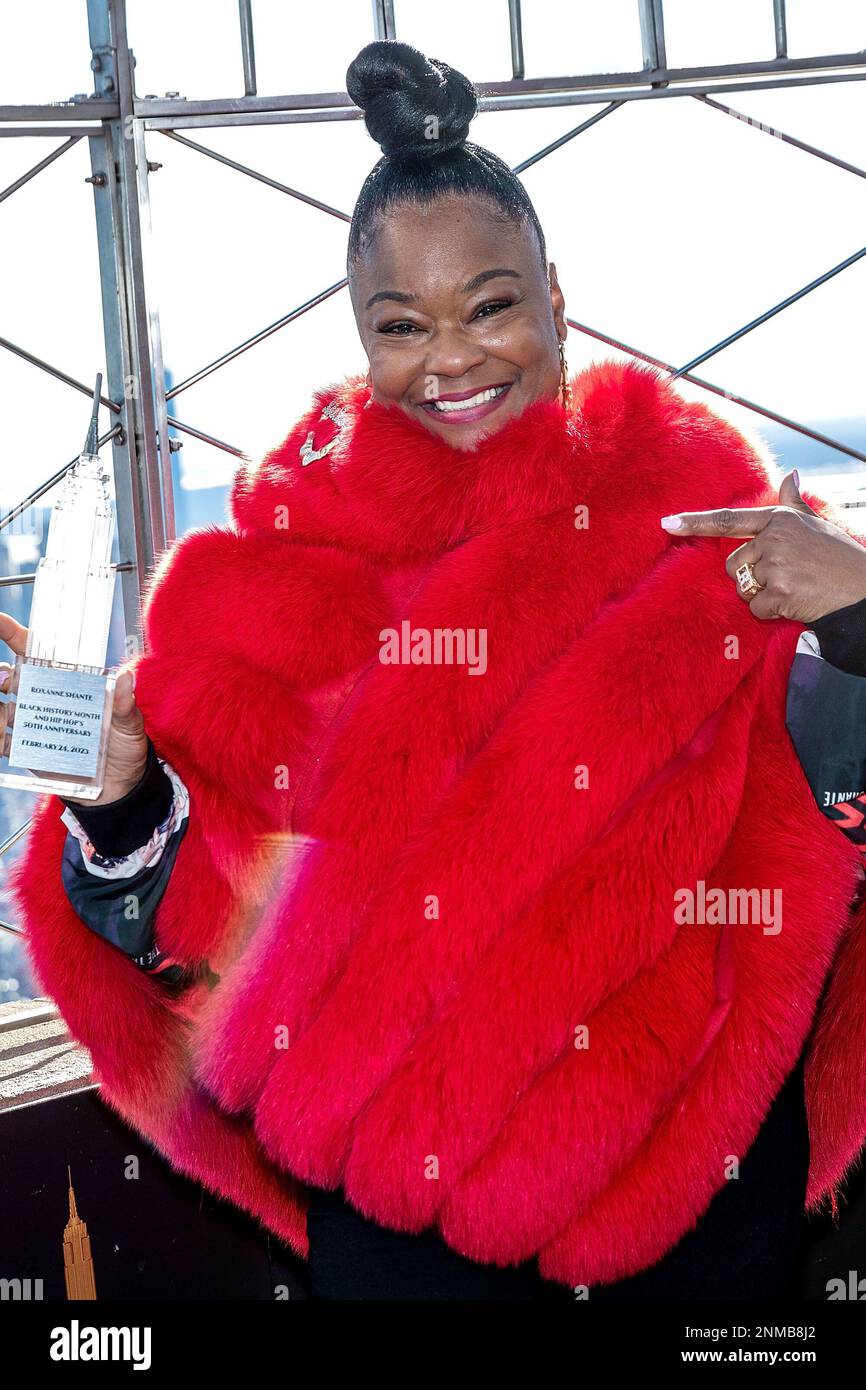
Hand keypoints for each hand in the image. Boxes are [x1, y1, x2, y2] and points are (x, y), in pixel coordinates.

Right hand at [0, 612, 148, 804]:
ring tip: (4, 712)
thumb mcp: (130, 725)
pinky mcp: (26, 749)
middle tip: (4, 679)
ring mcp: (33, 722)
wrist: (119, 788)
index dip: (12, 633)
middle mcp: (45, 697)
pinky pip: (0, 739)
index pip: (36, 650)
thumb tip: (128, 678)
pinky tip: (2, 739)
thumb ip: (125, 705)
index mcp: (67, 681)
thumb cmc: (126, 747)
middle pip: (7, 675)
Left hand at [660, 472, 865, 623]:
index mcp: (779, 520)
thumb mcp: (816, 524)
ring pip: (742, 587)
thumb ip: (795, 503)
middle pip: (732, 564)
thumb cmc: (837, 557)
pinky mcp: (778, 592)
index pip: (728, 519)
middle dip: (750, 576)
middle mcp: (774, 538)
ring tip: (792, 588)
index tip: (667, 523)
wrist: (863, 589)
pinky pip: (755, 608)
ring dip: (760, 595)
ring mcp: (776, 565)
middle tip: (785, 577)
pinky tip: (794, 603)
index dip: (695, 523)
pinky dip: (770, 612)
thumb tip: (790, 474)